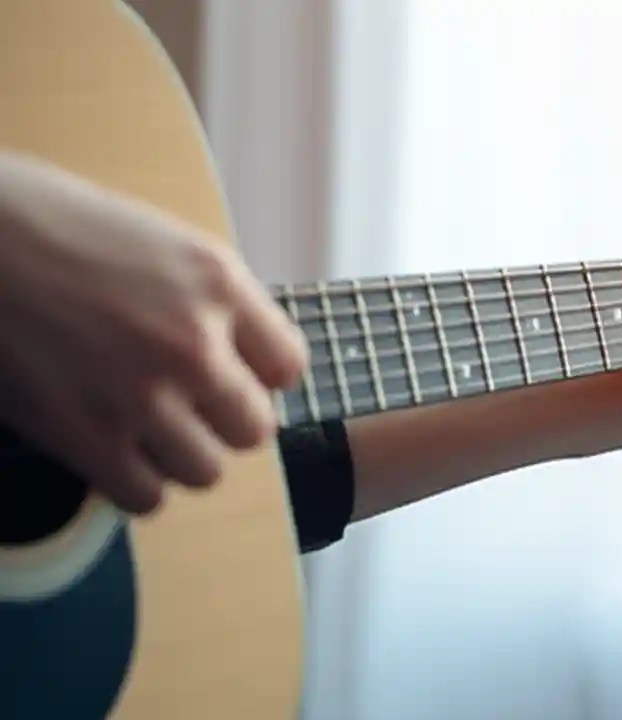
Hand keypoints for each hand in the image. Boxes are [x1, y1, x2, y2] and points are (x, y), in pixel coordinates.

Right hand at [0, 151, 307, 513]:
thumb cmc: (54, 223)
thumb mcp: (162, 240)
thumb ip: (211, 298)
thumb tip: (241, 357)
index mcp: (218, 283)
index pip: (288, 368)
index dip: (259, 376)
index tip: (231, 373)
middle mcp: (192, 341)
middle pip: (254, 429)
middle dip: (222, 422)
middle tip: (186, 406)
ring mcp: (140, 392)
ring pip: (205, 472)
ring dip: (179, 458)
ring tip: (147, 430)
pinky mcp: (84, 433)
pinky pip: (145, 497)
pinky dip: (133, 484)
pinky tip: (112, 451)